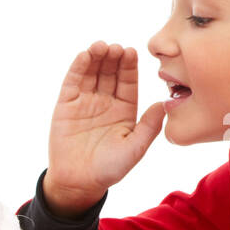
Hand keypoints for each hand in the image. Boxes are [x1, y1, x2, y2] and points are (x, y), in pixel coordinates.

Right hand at [45, 41, 166, 216]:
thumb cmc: (109, 169)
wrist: (78, 182)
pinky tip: (84, 56)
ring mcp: (85, 102)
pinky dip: (78, 68)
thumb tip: (163, 104)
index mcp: (124, 109)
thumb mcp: (134, 149)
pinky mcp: (66, 105)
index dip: (129, 66)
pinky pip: (73, 82)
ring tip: (100, 46)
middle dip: (113, 57)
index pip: (128, 81)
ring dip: (96, 57)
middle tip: (115, 47)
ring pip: (92, 73)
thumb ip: (149, 128)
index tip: (131, 52)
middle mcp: (106, 102)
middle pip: (110, 72)